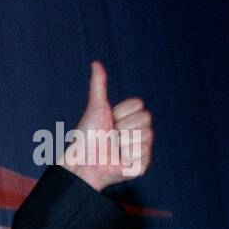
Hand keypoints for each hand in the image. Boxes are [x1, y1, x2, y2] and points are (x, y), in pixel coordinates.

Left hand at [60, 61, 152, 191]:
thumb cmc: (87, 136)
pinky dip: (127, 155)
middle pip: (145, 118)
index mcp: (131, 118)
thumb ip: (99, 86)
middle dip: (123, 127)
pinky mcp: (143, 164)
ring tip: (113, 149)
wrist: (82, 161)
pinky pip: (144, 151)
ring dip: (124, 141)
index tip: (108, 121)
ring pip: (146, 134)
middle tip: (110, 136)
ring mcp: (143, 148)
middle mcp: (140, 132)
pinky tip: (119, 160)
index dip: (120, 112)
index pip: (139, 104)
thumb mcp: (96, 107)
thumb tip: (96, 63)